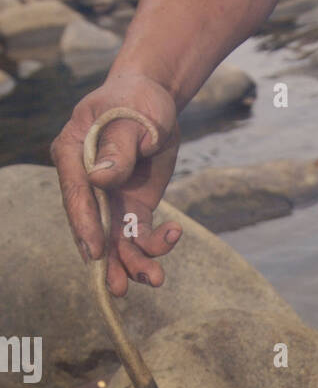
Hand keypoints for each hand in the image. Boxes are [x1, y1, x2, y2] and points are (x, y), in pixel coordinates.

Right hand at [51, 71, 181, 296]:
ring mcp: (109, 198)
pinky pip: (139, 232)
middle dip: (107, 259)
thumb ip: (118, 147)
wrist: (155, 100)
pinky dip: (155, 242)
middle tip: (119, 287)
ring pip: (116, 238)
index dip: (84, 224)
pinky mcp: (132, 206)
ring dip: (133, 262)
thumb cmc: (137, 100)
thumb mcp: (133, 116)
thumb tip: (101, 178)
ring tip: (155, 279)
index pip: (75, 193)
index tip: (94, 252)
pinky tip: (175, 233)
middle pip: (92, 225)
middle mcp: (87, 182)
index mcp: (74, 153)